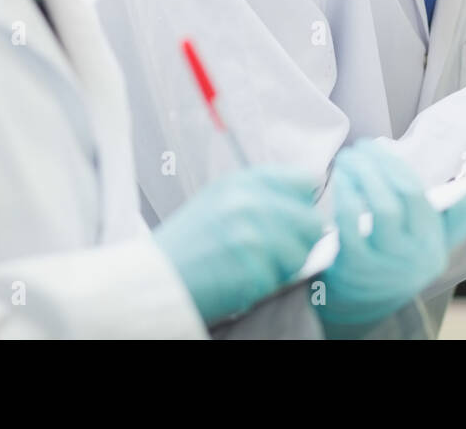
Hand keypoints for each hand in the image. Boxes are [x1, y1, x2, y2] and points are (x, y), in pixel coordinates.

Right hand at [153, 167, 323, 323]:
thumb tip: (308, 200)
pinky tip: (241, 281)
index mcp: (243, 181)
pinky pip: (284, 278)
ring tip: (251, 268)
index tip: (290, 221)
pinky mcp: (252, 266)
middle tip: (269, 256)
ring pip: (302, 252)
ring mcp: (252, 232)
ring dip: (284, 267)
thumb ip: (263, 196)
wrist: (153, 281)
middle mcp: (250, 200)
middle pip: (311, 220)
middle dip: (298, 242)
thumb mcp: (222, 202)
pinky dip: (268, 285)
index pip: (304, 180)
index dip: (301, 205)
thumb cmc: (190, 246)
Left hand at [316, 142, 465, 327]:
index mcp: (433, 243)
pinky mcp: (355, 269)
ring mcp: (385, 264)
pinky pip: (351, 227)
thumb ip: (459, 215)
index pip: (420, 195)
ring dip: (361, 177)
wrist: (365, 303)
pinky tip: (339, 184)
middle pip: (403, 197)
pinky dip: (345, 198)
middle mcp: (415, 256)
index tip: (378, 145)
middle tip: (359, 147)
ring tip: (348, 161)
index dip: (397, 165)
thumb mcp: (431, 242)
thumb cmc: (400, 257)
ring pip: (382, 210)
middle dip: (379, 164)